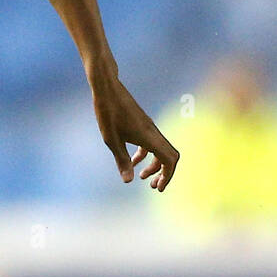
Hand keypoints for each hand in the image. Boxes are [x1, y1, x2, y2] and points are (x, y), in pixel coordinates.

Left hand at [90, 74, 178, 190]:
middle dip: (163, 173)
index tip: (158, 188)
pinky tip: (133, 160)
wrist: (107, 88)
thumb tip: (129, 181)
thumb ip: (122, 160)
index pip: (169, 160)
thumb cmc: (107, 112)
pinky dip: (146, 154)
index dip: (168, 176)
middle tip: (152, 186)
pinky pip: (151, 143)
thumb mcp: (111, 140)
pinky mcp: (142, 124)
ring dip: (154, 165)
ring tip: (142, 176)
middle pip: (169, 156)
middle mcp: (153, 132)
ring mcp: (149, 127)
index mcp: (149, 137)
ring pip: (160, 150)